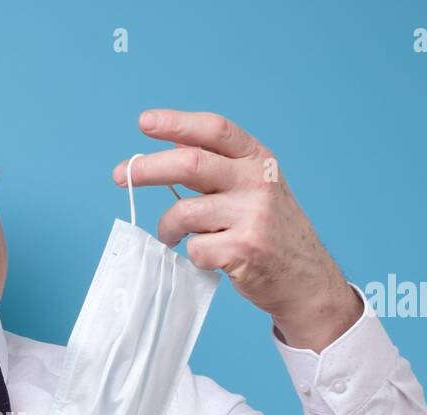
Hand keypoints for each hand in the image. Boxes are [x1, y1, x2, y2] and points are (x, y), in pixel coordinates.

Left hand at [114, 110, 361, 351]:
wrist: (306, 279)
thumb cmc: (270, 232)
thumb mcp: (255, 187)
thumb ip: (219, 167)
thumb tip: (168, 147)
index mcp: (258, 159)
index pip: (214, 130)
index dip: (176, 123)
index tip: (145, 122)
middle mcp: (257, 182)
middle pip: (189, 163)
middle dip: (148, 168)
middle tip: (121, 175)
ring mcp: (253, 216)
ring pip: (183, 212)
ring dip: (166, 227)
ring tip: (170, 235)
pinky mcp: (244, 249)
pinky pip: (195, 249)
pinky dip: (192, 255)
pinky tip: (208, 258)